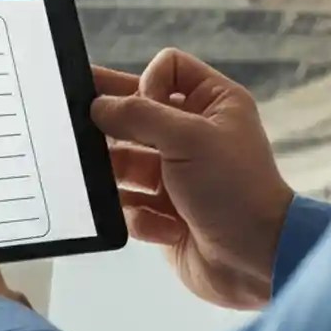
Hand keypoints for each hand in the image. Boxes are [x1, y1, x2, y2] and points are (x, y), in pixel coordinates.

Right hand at [92, 49, 294, 309]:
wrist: (256, 261)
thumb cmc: (234, 189)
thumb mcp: (189, 138)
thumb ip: (139, 115)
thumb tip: (98, 105)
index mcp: (213, 104)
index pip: (168, 68)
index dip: (147, 81)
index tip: (139, 105)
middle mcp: (195, 134)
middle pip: (138, 114)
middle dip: (115, 127)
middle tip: (74, 128)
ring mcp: (179, 174)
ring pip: (127, 161)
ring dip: (119, 176)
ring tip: (123, 187)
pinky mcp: (167, 211)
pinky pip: (132, 203)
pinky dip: (140, 215)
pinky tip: (164, 227)